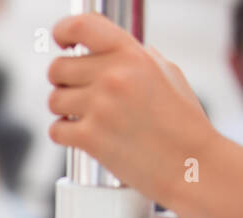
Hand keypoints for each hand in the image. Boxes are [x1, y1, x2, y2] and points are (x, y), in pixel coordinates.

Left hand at [48, 13, 214, 204]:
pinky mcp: (89, 138)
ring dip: (64, 110)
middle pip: (57, 68)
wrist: (190, 163)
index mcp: (131, 54)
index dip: (63, 32)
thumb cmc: (180, 120)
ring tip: (89, 117)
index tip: (63, 43)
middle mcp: (113, 76)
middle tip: (80, 94)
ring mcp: (99, 107)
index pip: (80, 27)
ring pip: (53, 101)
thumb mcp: (166, 74)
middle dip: (63, 81)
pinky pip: (55, 130)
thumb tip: (105, 53)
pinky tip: (84, 136)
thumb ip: (134, 59)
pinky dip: (65, 135)